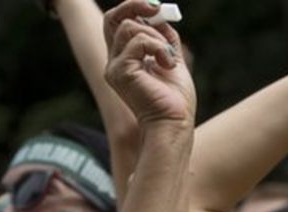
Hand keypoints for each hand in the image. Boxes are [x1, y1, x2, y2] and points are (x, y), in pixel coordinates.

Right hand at [103, 0, 194, 126]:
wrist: (175, 124)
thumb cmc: (175, 101)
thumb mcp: (171, 60)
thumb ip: (164, 39)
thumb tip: (161, 16)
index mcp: (124, 59)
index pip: (117, 23)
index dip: (133, 8)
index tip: (155, 8)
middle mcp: (114, 62)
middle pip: (112, 18)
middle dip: (134, 5)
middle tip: (156, 8)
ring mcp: (114, 67)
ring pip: (130, 27)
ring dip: (157, 37)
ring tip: (169, 58)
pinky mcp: (121, 71)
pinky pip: (139, 41)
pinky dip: (159, 47)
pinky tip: (168, 64)